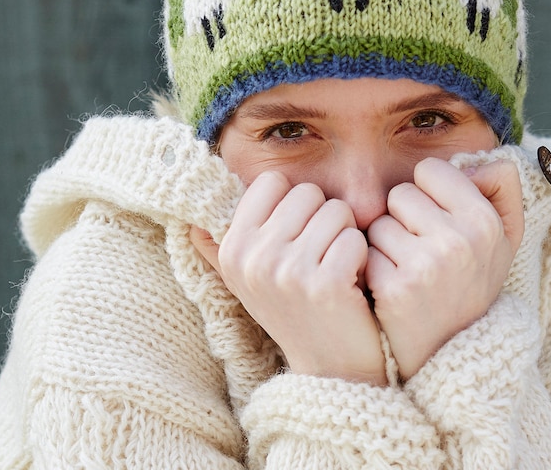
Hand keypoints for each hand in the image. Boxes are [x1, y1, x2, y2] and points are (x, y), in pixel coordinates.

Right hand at [190, 170, 386, 384]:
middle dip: (323, 218)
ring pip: (336, 210)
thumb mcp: (247, 280)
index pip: (272, 181)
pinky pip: (354, 238)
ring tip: (333, 269)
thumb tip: (189, 221)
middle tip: (319, 257)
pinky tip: (351, 284)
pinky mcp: (326, 286)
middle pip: (308, 192)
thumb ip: (220, 249)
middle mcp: (254, 259)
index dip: (293, 202)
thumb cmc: (293, 309)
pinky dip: (361, 256)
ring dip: (344, 237)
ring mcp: (288, 273)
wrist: (330, 368)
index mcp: (232, 248)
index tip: (295, 236)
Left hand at [365, 158, 523, 379]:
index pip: (430, 169)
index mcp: (484, 220)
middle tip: (423, 250)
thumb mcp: (503, 237)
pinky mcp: (393, 289)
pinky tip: (393, 289)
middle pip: (400, 194)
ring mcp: (425, 266)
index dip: (429, 192)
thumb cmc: (472, 280)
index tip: (439, 220)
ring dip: (387, 242)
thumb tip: (483, 159)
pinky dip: (373, 267)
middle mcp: (458, 241)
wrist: (453, 352)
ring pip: (379, 222)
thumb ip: (501, 188)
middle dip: (405, 217)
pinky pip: (364, 251)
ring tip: (410, 269)